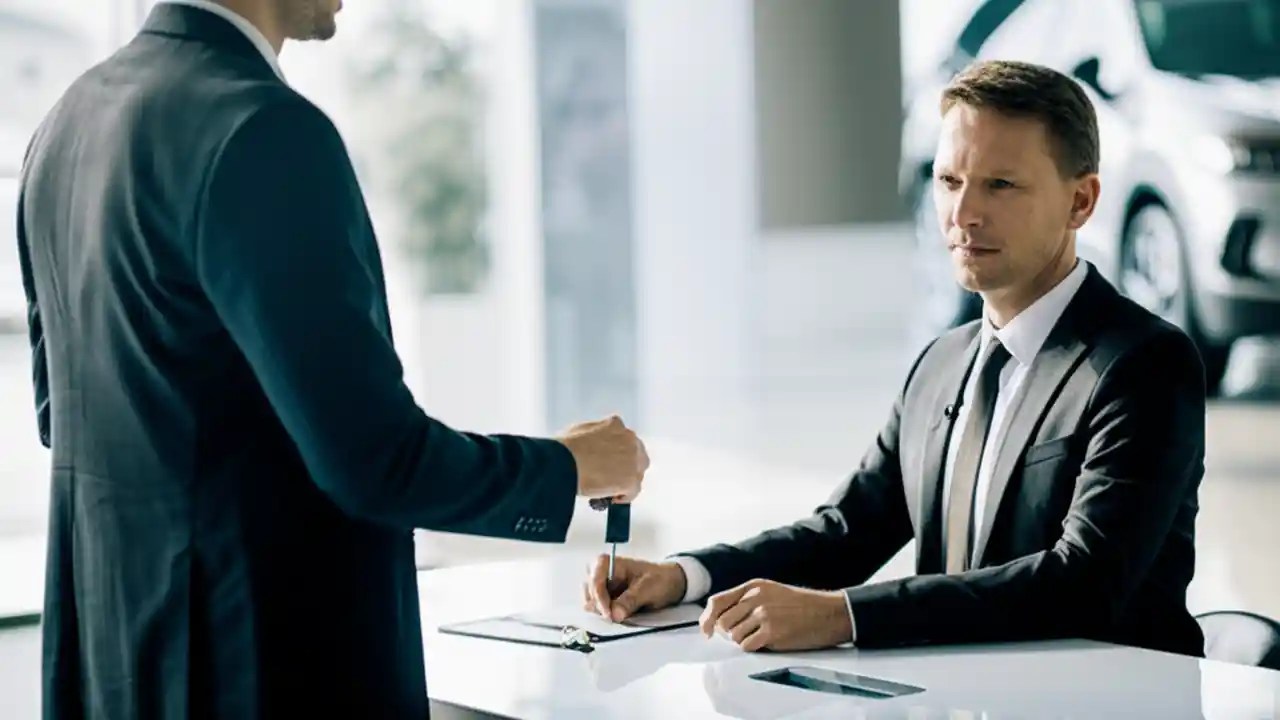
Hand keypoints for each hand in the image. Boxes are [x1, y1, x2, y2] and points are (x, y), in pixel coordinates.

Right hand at [557, 415, 648, 502]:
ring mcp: (632, 460)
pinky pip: (633, 491)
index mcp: (615, 425)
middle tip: (613, 475)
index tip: (610, 459)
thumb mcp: (580, 431)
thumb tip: (593, 446)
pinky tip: (612, 498)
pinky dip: (624, 496)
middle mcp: (629, 440)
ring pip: (637, 473)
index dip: (617, 450)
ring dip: (626, 480)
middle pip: (637, 454)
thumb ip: (595, 436)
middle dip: (627, 465)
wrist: (564, 463)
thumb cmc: (566, 449)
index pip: (624, 437)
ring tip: (610, 489)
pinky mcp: (631, 480)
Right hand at [582, 555, 686, 621]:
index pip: (595, 580)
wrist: (670, 584)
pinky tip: (620, 614)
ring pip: (592, 603)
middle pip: (589, 593)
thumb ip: (630, 600)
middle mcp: (602, 574)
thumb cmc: (660, 578)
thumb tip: (615, 613)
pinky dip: (608, 615)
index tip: (608, 613)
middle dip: (600, 606)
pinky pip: (599, 610)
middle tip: (615, 615)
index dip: (599, 598)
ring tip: (621, 613)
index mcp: (610, 563)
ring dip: (603, 612)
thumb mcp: (648, 588)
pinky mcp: (607, 599)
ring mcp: (603, 587)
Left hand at [698, 579, 851, 651]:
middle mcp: (755, 598)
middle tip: (747, 635)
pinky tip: (768, 642)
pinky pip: (747, 646)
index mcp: (753, 586)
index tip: (706, 632)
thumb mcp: (771, 592)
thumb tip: (720, 621)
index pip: (718, 602)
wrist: (829, 613)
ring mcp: (764, 614)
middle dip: (731, 634)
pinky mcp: (772, 632)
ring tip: (762, 637)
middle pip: (723, 623)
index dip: (707, 619)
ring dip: (744, 641)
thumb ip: (747, 601)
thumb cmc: (801, 605)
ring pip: (734, 636)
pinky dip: (754, 648)